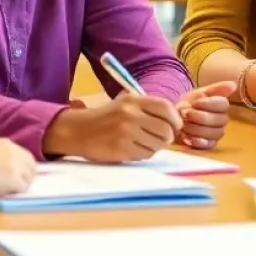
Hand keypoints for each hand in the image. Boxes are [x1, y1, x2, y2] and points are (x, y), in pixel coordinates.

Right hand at [0, 138, 35, 200]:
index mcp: (1, 143)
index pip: (18, 151)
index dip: (19, 161)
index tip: (16, 169)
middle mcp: (11, 151)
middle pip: (29, 161)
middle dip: (27, 171)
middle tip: (24, 180)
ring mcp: (14, 165)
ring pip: (29, 174)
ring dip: (24, 181)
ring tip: (18, 189)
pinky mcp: (14, 180)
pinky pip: (22, 186)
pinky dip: (18, 191)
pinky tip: (12, 194)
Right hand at [45, 93, 182, 162]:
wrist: (79, 130)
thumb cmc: (107, 117)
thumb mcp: (125, 103)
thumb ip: (148, 108)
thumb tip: (175, 118)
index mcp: (134, 100)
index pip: (166, 108)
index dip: (175, 119)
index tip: (175, 126)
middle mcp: (131, 115)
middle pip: (165, 129)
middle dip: (168, 136)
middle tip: (163, 138)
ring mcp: (126, 133)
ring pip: (157, 144)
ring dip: (156, 147)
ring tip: (147, 143)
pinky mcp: (121, 149)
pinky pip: (145, 155)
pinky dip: (145, 154)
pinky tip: (135, 149)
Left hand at [176, 81, 235, 149]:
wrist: (174, 118)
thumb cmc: (189, 104)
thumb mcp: (199, 93)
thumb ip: (216, 89)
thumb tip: (234, 85)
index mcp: (221, 105)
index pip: (223, 104)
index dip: (209, 104)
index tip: (195, 103)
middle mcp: (222, 120)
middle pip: (219, 120)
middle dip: (200, 117)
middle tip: (185, 114)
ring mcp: (216, 133)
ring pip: (214, 133)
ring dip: (196, 128)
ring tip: (183, 124)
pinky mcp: (210, 145)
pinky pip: (208, 145)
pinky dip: (197, 141)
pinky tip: (187, 137)